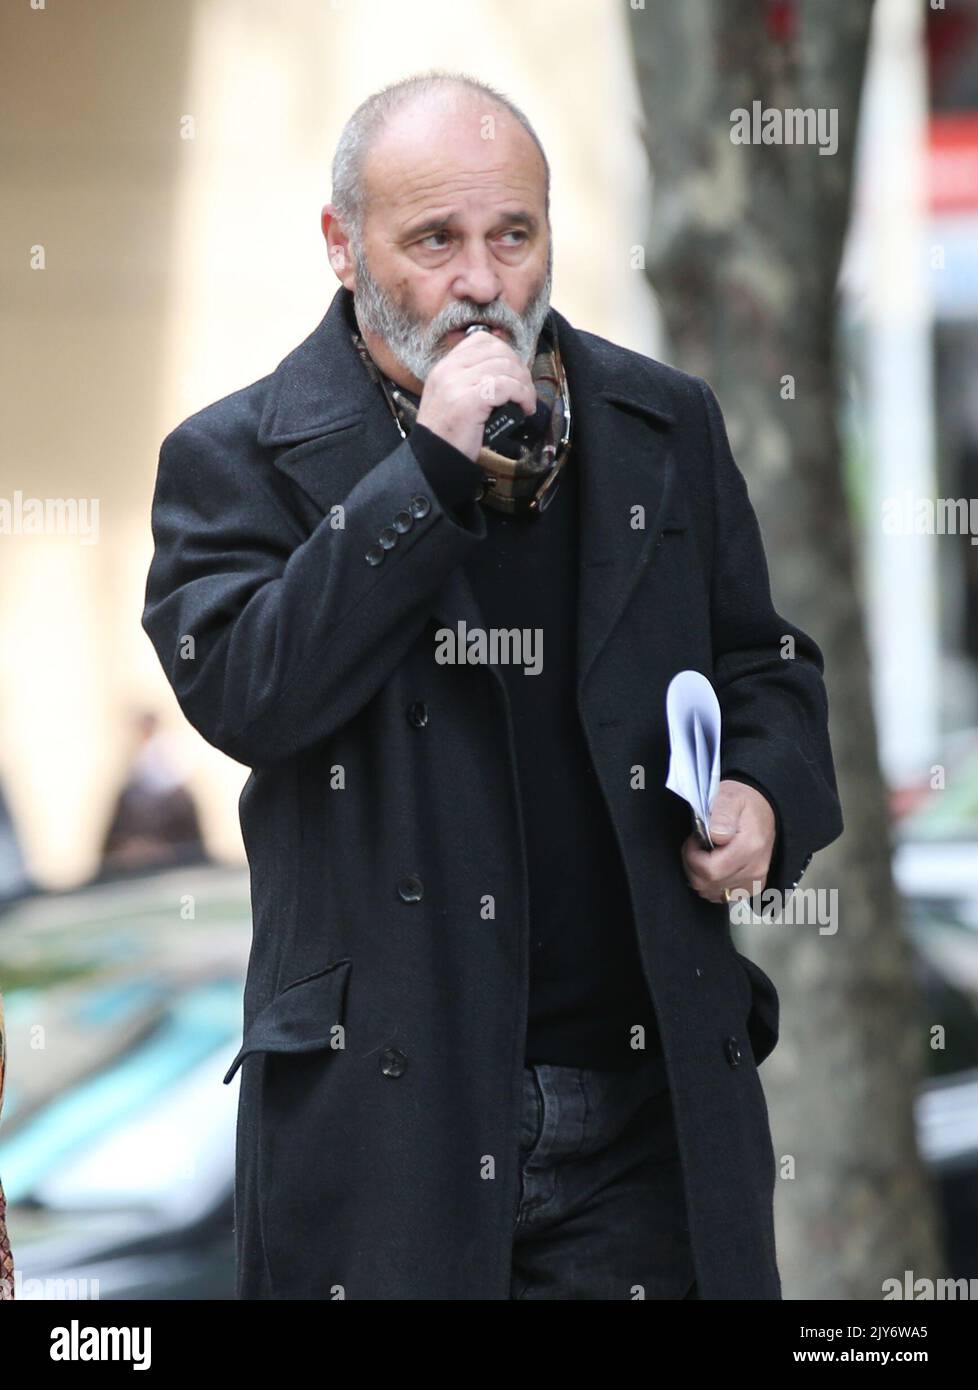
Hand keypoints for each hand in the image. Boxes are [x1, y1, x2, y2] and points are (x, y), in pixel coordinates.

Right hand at [415, 328, 536, 461]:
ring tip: (526, 402)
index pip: (481, 340)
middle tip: (525, 390)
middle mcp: (448, 370)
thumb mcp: (455, 398)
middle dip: (519, 369)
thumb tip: (507, 367)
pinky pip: (506, 386)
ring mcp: (456, 384)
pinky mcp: (469, 401)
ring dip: (524, 384)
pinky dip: (522, 396)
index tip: (514, 374)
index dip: (506, 353)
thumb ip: (472, 379)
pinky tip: (525, 409)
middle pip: (497, 351)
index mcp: (444, 367)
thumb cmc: (450, 434)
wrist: (434, 459)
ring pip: (505, 367)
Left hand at [681, 780, 775, 903]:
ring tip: (705, 855)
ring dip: (700, 876)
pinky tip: (714, 866)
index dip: (692, 856)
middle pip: (708, 884)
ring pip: (713, 893)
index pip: (709, 870)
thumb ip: (722, 814)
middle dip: (693, 866)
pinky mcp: (754, 886)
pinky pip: (724, 896)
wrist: (764, 809)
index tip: (694, 840)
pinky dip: (713, 885)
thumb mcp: (730, 797)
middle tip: (697, 846)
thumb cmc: (745, 803)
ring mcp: (755, 880)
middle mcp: (755, 868)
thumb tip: (717, 835)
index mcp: (749, 846)